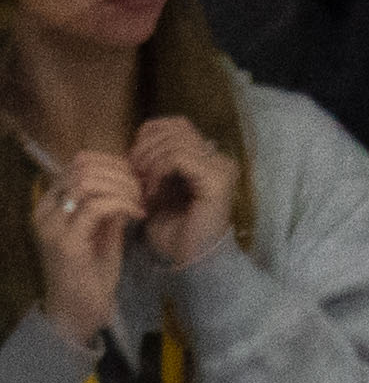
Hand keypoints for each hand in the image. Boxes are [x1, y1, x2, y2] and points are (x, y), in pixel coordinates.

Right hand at [29, 152, 142, 348]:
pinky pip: (95, 207)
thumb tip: (129, 184)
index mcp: (51, 204)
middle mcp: (45, 209)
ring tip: (141, 202)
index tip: (137, 178)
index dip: (111, 164)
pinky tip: (138, 214)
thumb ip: (110, 209)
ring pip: (87, 182)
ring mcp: (52, 225)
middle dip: (120, 173)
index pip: (77, 164)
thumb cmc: (92, 276)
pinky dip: (121, 204)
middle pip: (81, 167)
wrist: (80, 313)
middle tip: (143, 190)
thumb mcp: (104, 234)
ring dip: (122, 187)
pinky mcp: (66, 242)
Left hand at [132, 118, 236, 272]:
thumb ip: (155, 159)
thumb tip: (139, 139)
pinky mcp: (217, 180)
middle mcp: (220, 160)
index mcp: (207, 159)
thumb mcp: (158, 185)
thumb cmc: (173, 228)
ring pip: (175, 140)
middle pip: (176, 127)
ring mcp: (221, 169)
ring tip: (142, 185)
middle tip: (134, 173)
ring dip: (149, 160)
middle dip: (146, 147)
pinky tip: (152, 190)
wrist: (190, 258)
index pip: (175, 125)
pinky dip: (158, 169)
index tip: (134, 163)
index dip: (148, 136)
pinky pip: (178, 157)